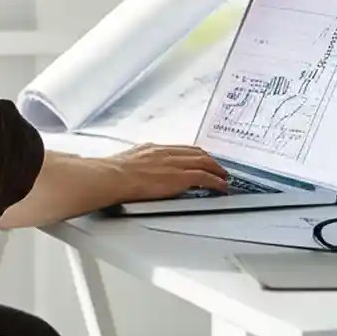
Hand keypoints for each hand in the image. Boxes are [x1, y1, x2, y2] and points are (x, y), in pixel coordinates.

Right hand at [108, 143, 228, 201]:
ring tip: (223, 177)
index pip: (180, 149)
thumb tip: (134, 170)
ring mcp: (174, 164)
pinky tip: (221, 186)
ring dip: (217, 170)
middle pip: (196, 153)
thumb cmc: (113, 173)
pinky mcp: (179, 177)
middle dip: (209, 160)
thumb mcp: (126, 162)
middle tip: (217, 168)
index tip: (200, 159)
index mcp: (153, 149)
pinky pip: (204, 177)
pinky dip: (216, 181)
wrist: (113, 177)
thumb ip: (137, 164)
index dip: (194, 155)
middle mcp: (166, 153)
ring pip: (204, 162)